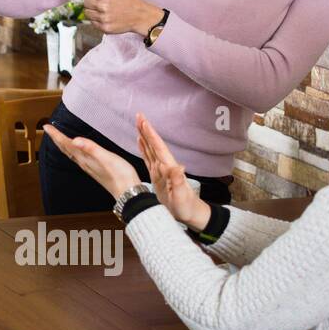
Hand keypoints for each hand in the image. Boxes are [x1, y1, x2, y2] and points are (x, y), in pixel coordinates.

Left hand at [42, 124, 139, 198]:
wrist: (128, 192)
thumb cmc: (120, 175)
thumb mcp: (107, 158)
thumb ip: (91, 148)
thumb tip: (74, 140)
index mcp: (85, 159)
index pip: (66, 144)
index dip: (56, 135)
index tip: (46, 126)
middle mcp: (84, 163)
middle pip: (66, 149)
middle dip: (56, 138)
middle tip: (48, 129)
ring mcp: (89, 167)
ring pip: (71, 153)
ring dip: (63, 144)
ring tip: (58, 138)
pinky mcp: (95, 169)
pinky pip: (79, 157)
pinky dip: (73, 150)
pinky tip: (77, 150)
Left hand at [82, 0, 163, 35]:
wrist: (140, 15)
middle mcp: (102, 6)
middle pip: (85, 2)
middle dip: (93, 1)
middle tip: (104, 1)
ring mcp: (103, 18)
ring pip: (87, 13)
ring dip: (94, 10)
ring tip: (105, 9)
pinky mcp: (104, 28)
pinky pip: (92, 22)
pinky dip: (97, 19)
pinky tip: (107, 16)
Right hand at [136, 113, 210, 230]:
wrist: (190, 213)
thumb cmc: (186, 207)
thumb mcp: (182, 196)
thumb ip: (179, 181)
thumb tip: (178, 167)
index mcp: (169, 169)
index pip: (158, 148)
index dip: (151, 135)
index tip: (144, 122)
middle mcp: (165, 166)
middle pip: (154, 144)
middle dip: (146, 130)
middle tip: (139, 115)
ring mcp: (161, 170)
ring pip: (150, 149)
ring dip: (144, 136)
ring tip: (138, 124)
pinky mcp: (157, 175)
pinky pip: (148, 158)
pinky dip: (143, 148)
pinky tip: (140, 142)